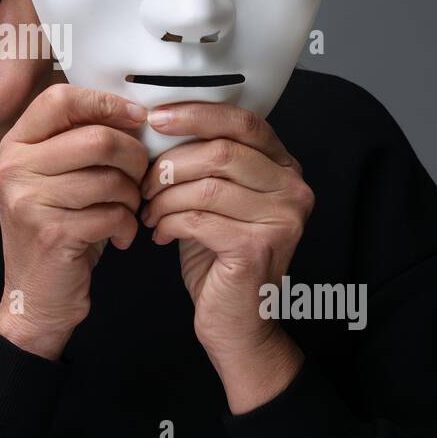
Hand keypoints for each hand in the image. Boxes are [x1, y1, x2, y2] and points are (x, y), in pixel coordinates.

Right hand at [0, 83, 150, 359]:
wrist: (35, 297)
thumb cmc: (58, 229)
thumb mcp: (55, 178)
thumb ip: (78, 142)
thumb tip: (135, 111)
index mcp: (15, 146)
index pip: (60, 99)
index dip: (105, 103)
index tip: (136, 117)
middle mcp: (14, 168)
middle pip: (96, 138)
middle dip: (134, 157)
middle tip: (141, 177)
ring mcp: (28, 201)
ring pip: (109, 178)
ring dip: (132, 196)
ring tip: (128, 210)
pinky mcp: (51, 233)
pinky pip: (111, 214)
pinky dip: (127, 226)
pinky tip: (122, 236)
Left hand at [138, 102, 311, 411]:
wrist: (237, 323)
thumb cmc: (220, 257)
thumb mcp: (216, 199)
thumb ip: (205, 163)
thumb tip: (159, 124)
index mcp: (285, 168)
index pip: (243, 121)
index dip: (197, 114)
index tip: (156, 118)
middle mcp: (293, 189)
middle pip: (220, 152)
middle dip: (170, 164)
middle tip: (144, 183)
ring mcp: (281, 220)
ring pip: (205, 185)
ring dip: (164, 197)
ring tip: (148, 212)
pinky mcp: (257, 248)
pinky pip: (197, 218)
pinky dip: (168, 222)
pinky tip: (160, 234)